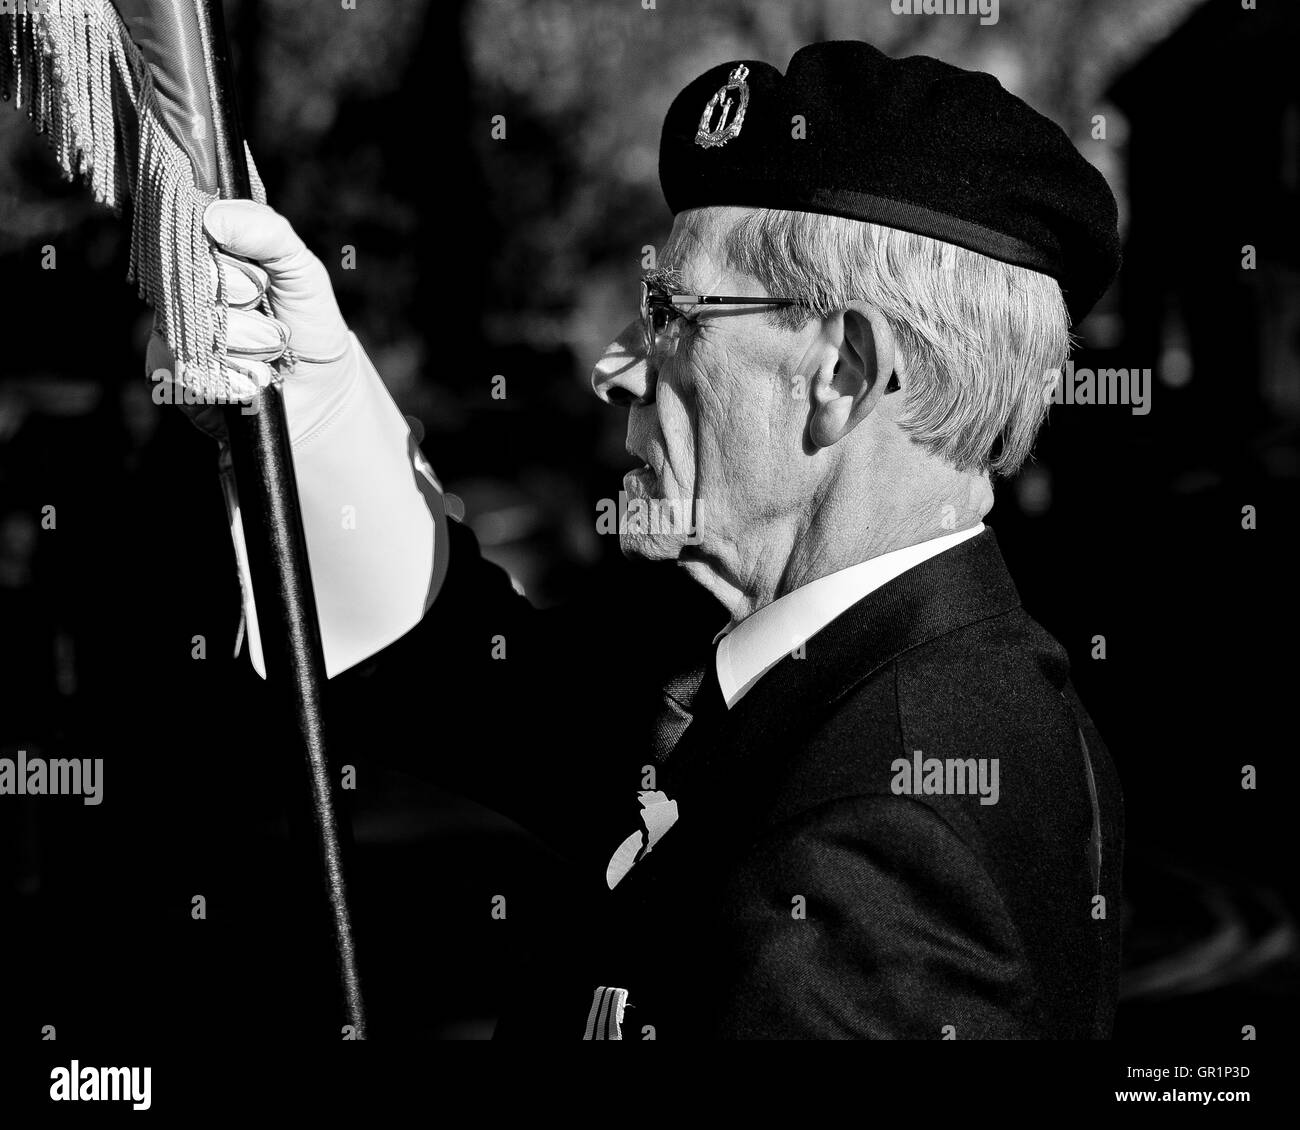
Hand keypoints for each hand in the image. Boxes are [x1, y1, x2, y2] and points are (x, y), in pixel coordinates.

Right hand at [148, 199, 356, 444]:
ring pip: (190, 332)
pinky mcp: (173, 379)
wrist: (320, 390)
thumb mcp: (302, 270)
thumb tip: (212, 216)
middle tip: (270, 318)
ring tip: (271, 355)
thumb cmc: (307, 323)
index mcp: (206, 257)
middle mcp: (182, 292)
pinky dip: (233, 380)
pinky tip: (254, 382)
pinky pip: (187, 374)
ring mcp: (174, 334)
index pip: (185, 237)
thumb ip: (269, 233)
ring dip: (245, 348)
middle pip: (187, 284)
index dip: (223, 261)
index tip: (258, 280)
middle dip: (241, 304)